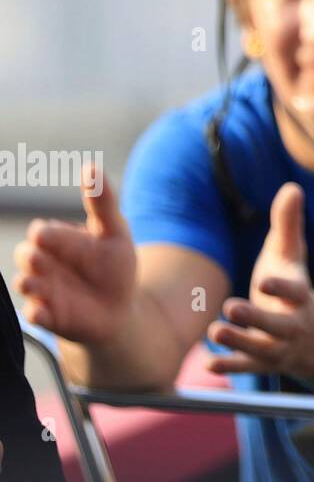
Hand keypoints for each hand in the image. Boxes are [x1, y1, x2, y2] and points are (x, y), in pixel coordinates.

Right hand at [13, 165, 136, 344]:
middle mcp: (44, 263)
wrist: (120, 307)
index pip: (42, 231)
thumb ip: (103, 202)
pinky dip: (36, 313)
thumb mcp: (114, 231)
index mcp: (57, 239)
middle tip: (38, 255)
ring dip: (29, 283)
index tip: (45, 233)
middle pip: (25, 255)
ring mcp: (43, 290)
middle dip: (31, 255)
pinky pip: (34, 315)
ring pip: (25, 284)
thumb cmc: (114, 264)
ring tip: (34, 281)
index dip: (45, 233)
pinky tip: (41, 312)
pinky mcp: (48, 316)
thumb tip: (91, 166)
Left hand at [206, 184, 313, 379]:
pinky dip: (230, 365)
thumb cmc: (296, 286)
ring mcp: (279, 347)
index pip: (295, 291)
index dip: (281, 286)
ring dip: (239, 342)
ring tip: (214, 330)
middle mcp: (293, 324)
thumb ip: (289, 223)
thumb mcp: (292, 254)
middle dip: (257, 318)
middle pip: (279, 324)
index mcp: (301, 296)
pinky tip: (209, 363)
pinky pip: (248, 367)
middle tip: (231, 307)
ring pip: (262, 349)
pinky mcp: (264, 363)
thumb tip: (292, 187)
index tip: (265, 279)